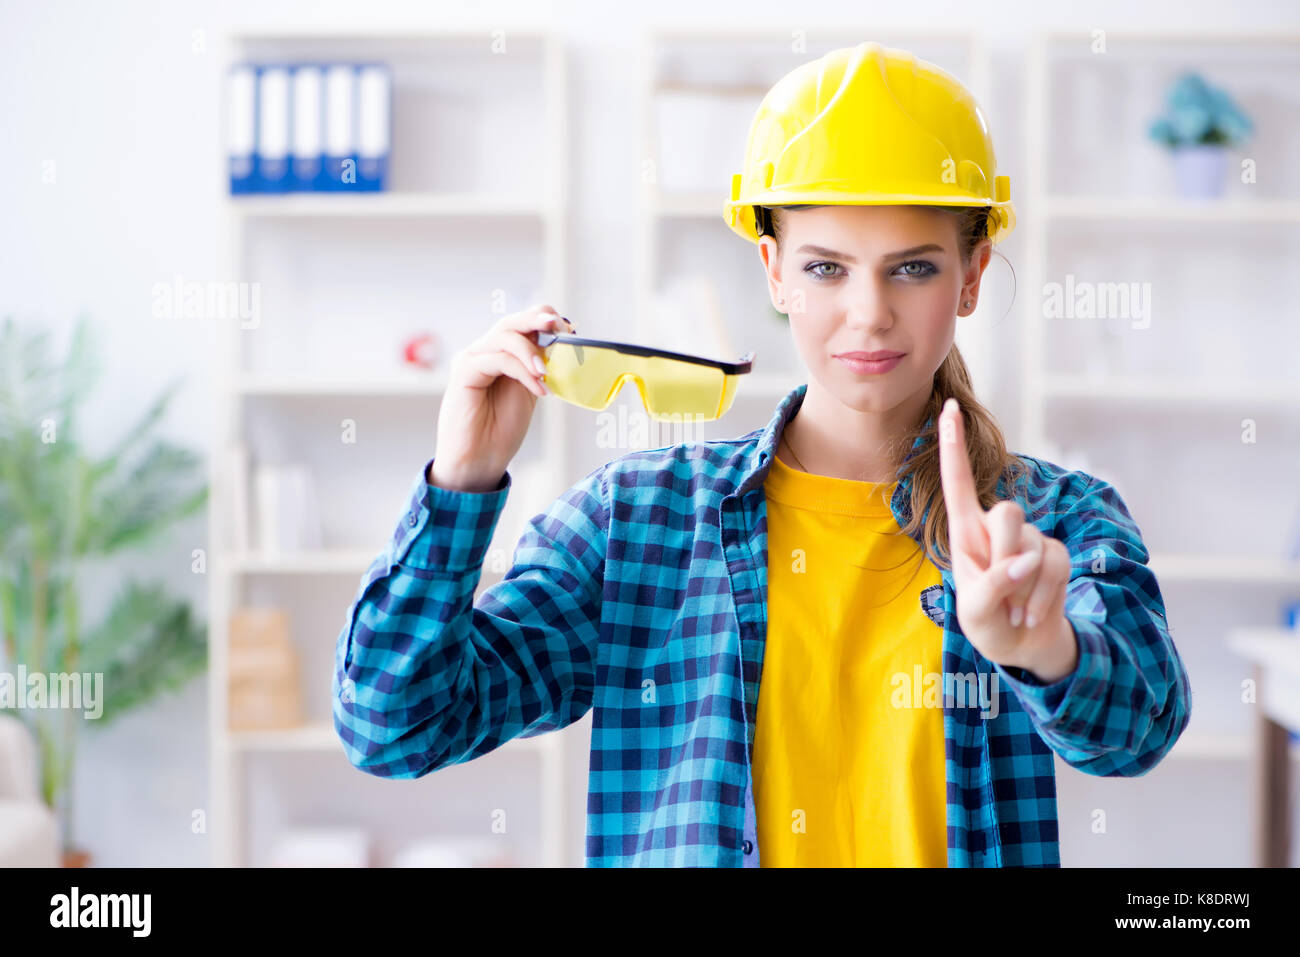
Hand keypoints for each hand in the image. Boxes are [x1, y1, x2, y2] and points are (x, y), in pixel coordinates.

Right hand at [431, 305, 573, 491]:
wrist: (478, 460)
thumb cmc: (501, 430)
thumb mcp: (529, 391)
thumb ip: (538, 367)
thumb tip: (562, 343)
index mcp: (501, 354)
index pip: (521, 323)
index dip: (544, 320)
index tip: (569, 331)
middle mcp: (484, 351)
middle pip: (511, 322)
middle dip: (538, 320)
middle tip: (560, 327)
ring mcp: (472, 359)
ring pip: (504, 336)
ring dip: (531, 351)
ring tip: (546, 373)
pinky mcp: (464, 372)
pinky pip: (496, 359)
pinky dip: (521, 371)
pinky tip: (537, 389)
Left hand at [938, 397, 1077, 683]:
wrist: (1025, 646)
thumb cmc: (989, 625)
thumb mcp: (975, 613)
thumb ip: (990, 586)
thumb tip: (1021, 563)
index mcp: (966, 532)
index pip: (957, 481)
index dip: (951, 445)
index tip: (947, 406)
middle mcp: (997, 527)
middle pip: (1008, 513)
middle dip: (1005, 555)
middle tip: (1000, 593)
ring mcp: (1028, 539)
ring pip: (1032, 546)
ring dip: (1023, 588)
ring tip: (1013, 610)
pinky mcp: (1054, 553)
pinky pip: (1055, 566)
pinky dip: (1042, 597)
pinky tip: (1030, 615)